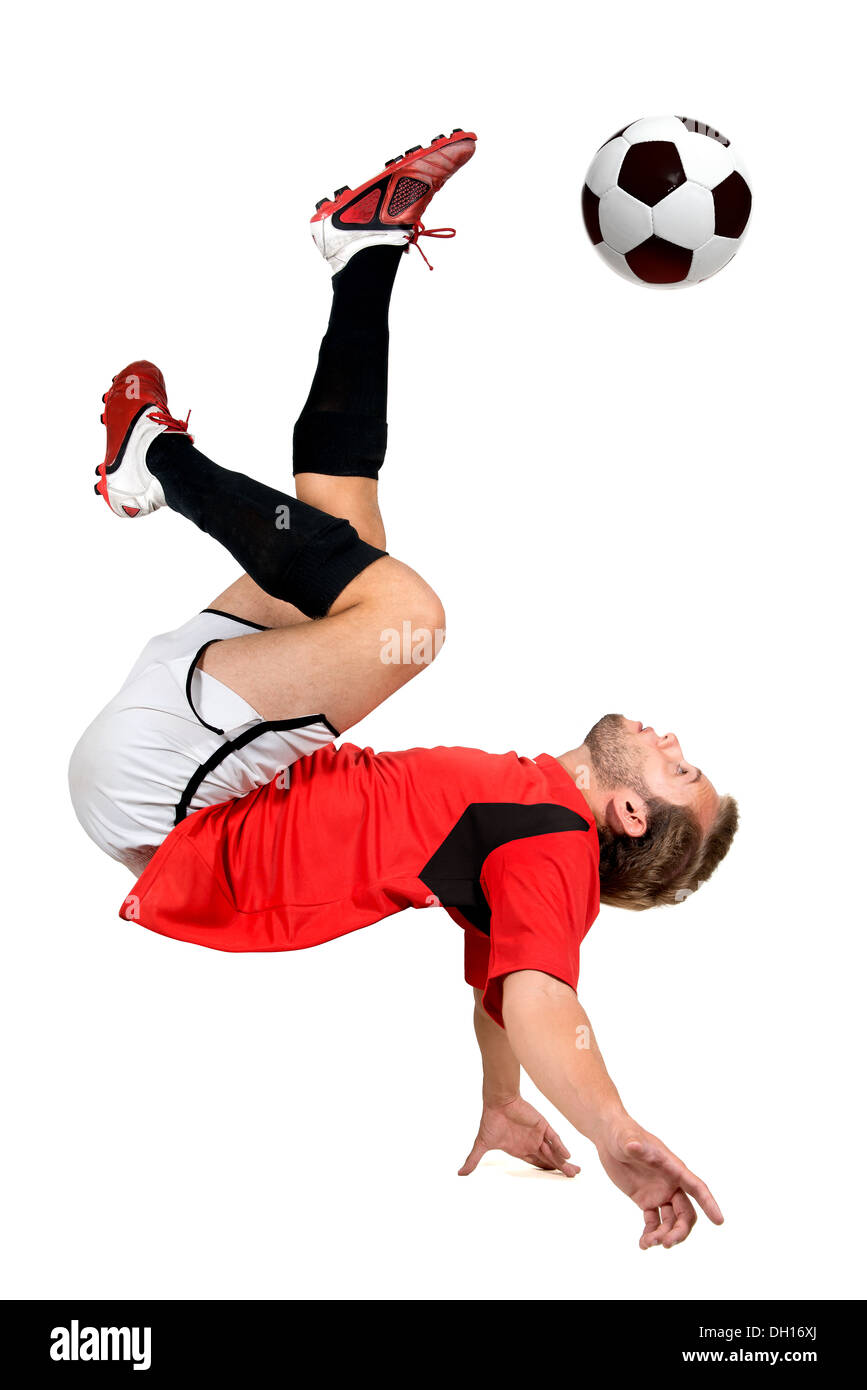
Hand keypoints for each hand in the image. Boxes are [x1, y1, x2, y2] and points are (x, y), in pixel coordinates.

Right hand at [458, 1095, 579, 1176]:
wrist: (496, 1101)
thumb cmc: (490, 1120)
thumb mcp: (482, 1144)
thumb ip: (473, 1159)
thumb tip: (459, 1173)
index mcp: (520, 1149)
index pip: (537, 1163)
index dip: (546, 1170)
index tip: (556, 1180)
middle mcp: (531, 1143)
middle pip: (549, 1159)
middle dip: (561, 1169)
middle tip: (573, 1177)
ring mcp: (538, 1135)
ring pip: (554, 1151)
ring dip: (564, 1161)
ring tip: (574, 1172)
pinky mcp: (542, 1125)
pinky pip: (554, 1138)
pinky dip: (561, 1147)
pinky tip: (567, 1156)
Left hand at [596, 1117, 723, 1248]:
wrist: (609, 1137)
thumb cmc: (621, 1133)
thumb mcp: (626, 1138)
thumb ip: (631, 1143)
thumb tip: (633, 1145)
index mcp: (673, 1168)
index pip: (697, 1187)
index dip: (709, 1203)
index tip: (719, 1221)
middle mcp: (671, 1183)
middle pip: (685, 1213)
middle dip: (680, 1231)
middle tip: (666, 1244)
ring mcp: (659, 1193)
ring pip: (671, 1221)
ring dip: (664, 1236)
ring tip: (648, 1243)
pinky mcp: (646, 1200)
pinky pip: (654, 1222)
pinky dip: (650, 1234)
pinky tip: (643, 1243)